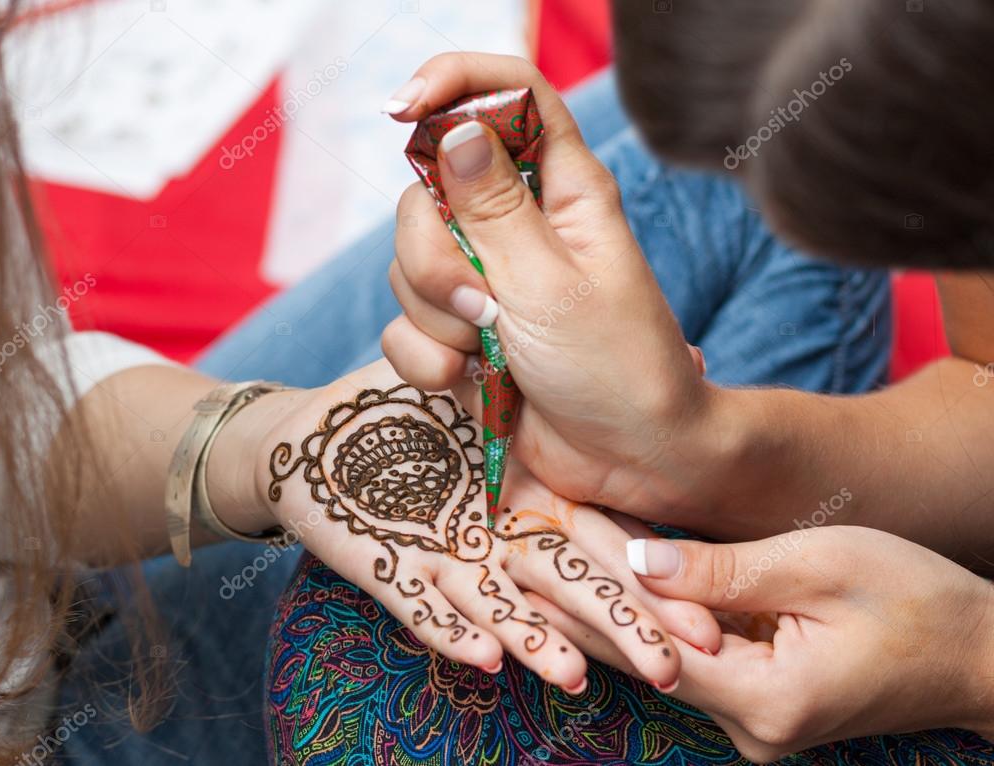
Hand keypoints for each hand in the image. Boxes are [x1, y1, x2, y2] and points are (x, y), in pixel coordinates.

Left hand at [237, 359, 721, 692]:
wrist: (314, 435)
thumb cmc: (406, 402)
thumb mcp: (488, 375)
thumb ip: (551, 376)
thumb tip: (678, 353)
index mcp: (528, 491)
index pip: (598, 538)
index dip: (647, 576)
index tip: (703, 613)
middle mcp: (496, 533)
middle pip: (563, 583)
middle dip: (615, 625)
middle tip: (671, 667)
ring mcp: (445, 556)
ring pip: (501, 605)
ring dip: (538, 641)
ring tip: (576, 673)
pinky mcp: (388, 569)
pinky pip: (420, 605)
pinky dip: (451, 630)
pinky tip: (485, 657)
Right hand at [382, 52, 724, 520]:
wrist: (628, 461)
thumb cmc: (617, 370)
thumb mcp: (556, 285)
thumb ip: (496, 211)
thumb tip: (457, 130)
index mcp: (562, 191)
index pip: (508, 95)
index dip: (454, 82)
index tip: (403, 107)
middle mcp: (517, 227)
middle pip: (427, 192)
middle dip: (431, 255)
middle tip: (480, 305)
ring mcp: (484, 282)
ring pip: (405, 264)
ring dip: (435, 317)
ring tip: (487, 353)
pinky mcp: (459, 334)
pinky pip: (402, 327)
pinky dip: (426, 360)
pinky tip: (469, 384)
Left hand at [538, 525, 993, 761]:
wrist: (979, 652)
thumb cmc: (914, 599)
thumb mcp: (819, 565)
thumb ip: (722, 572)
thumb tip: (634, 563)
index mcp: (765, 698)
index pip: (647, 650)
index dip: (580, 606)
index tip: (522, 569)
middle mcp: (751, 728)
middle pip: (646, 660)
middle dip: (577, 611)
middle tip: (510, 567)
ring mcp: (756, 723)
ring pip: (665, 659)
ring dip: (610, 614)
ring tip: (541, 569)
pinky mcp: (763, 705)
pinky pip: (695, 659)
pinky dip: (655, 624)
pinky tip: (610, 588)